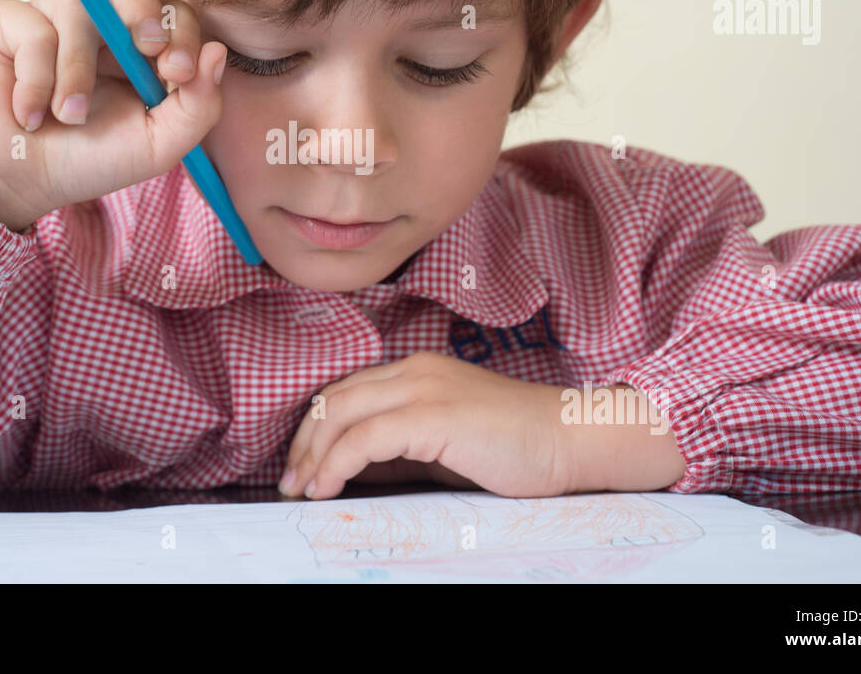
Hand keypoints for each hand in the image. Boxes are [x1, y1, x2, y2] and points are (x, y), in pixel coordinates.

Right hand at [0, 0, 227, 230]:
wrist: (18, 181)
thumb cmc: (88, 158)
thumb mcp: (157, 144)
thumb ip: (198, 105)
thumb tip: (216, 53)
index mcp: (140, 43)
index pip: (172, 10)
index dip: (181, 31)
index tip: (177, 73)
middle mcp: (98, 19)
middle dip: (141, 2)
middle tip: (145, 45)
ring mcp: (53, 15)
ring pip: (77, 12)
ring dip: (77, 74)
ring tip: (69, 117)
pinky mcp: (8, 21)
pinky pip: (33, 30)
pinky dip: (35, 81)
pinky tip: (28, 114)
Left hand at [278, 351, 579, 500]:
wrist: (569, 441)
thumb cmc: (516, 448)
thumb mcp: (443, 446)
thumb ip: (399, 450)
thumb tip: (350, 470)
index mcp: (417, 370)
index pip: (346, 391)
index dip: (315, 429)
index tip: (302, 469)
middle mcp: (415, 370)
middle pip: (334, 398)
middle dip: (304, 443)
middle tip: (291, 483)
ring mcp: (424, 387)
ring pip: (341, 412)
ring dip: (313, 455)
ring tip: (302, 490)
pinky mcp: (433, 414)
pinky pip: (366, 437)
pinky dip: (337, 463)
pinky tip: (329, 487)